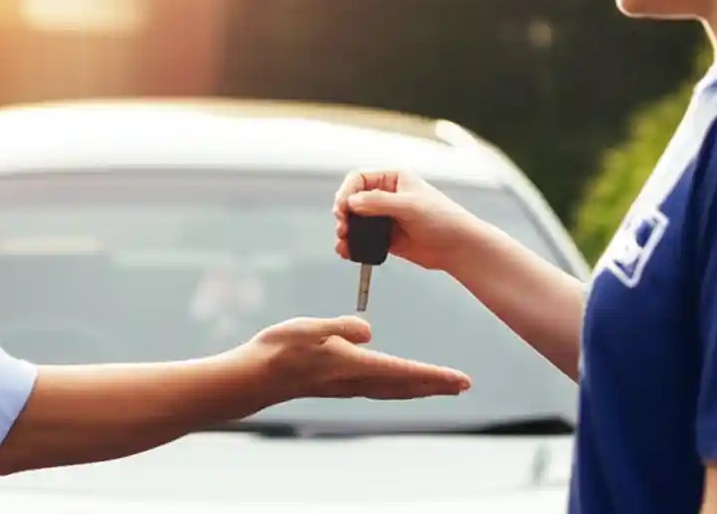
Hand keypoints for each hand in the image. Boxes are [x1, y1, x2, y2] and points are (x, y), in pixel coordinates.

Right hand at [242, 316, 469, 400]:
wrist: (254, 377)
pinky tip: (400, 379)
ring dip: (420, 387)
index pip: (403, 372)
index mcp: (353, 366)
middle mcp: (355, 381)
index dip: (434, 376)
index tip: (459, 380)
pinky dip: (399, 384)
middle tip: (463, 384)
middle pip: (405, 385)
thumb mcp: (308, 330)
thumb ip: (339, 329)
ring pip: (394, 388)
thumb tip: (368, 332)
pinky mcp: (339, 383)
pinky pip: (380, 386)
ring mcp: (347, 385)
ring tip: (441, 384)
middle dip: (436, 385)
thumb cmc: (278, 351)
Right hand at [333, 169, 479, 271]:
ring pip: (354, 222)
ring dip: (345, 231)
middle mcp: (386, 196)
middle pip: (352, 200)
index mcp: (392, 179)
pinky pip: (362, 240)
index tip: (343, 209)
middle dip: (343, 214)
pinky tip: (348, 252)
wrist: (458, 247)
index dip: (346, 192)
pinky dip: (352, 246)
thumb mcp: (410, 206)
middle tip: (344, 227)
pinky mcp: (386, 238)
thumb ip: (379, 202)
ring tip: (344, 242)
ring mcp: (385, 218)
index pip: (358, 179)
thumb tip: (351, 202)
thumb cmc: (442, 219)